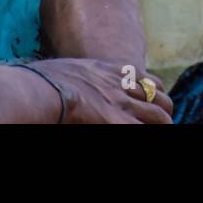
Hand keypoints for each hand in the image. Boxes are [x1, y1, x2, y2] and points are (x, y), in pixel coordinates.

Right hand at [30, 58, 173, 123]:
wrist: (40, 91)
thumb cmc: (39, 83)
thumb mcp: (65, 69)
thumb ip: (77, 76)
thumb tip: (64, 80)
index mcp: (109, 70)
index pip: (145, 78)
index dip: (153, 90)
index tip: (151, 100)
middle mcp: (121, 85)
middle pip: (158, 95)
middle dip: (163, 107)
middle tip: (160, 120)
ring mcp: (122, 104)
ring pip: (160, 115)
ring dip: (163, 123)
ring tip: (162, 129)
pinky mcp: (119, 122)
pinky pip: (145, 129)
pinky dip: (149, 132)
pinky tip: (147, 133)